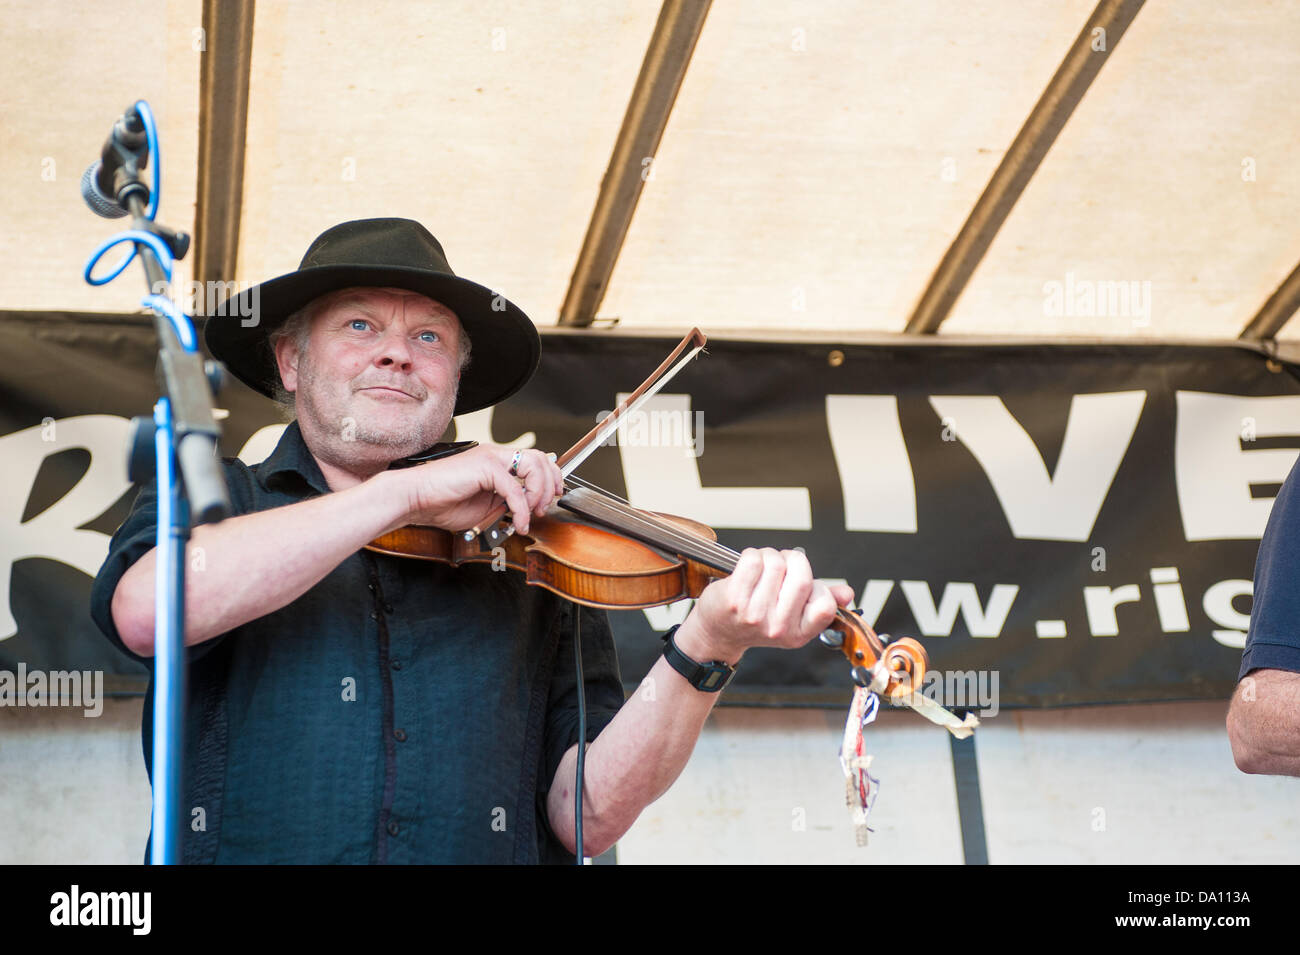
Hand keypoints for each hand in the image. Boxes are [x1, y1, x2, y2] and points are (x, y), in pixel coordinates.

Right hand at [397, 445, 563, 533]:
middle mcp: (496, 455)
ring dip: (539, 494)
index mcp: (496, 461)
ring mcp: (490, 458)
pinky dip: (522, 509)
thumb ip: (507, 503)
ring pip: (534, 466)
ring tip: (531, 514)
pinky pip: (515, 488)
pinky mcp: (485, 467)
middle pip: (541, 458)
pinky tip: (518, 522)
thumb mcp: (486, 506)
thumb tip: (527, 509)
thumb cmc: (442, 503)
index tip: (554, 496)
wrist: (415, 500)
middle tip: (544, 508)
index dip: (551, 477)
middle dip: (550, 484)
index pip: (536, 459)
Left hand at [680, 547, 854, 664]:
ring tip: (762, 567)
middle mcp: (778, 628)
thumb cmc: (755, 619)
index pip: (825, 604)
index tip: (803, 584)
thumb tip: (847, 593)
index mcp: (798, 634)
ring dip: (770, 555)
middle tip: (782, 563)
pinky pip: (753, 559)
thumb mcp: (792, 617)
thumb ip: (821, 602)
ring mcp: (755, 614)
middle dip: (793, 559)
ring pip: (776, 562)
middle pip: (801, 576)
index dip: (818, 585)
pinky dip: (752, 555)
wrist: (718, 632)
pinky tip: (747, 566)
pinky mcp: (734, 599)